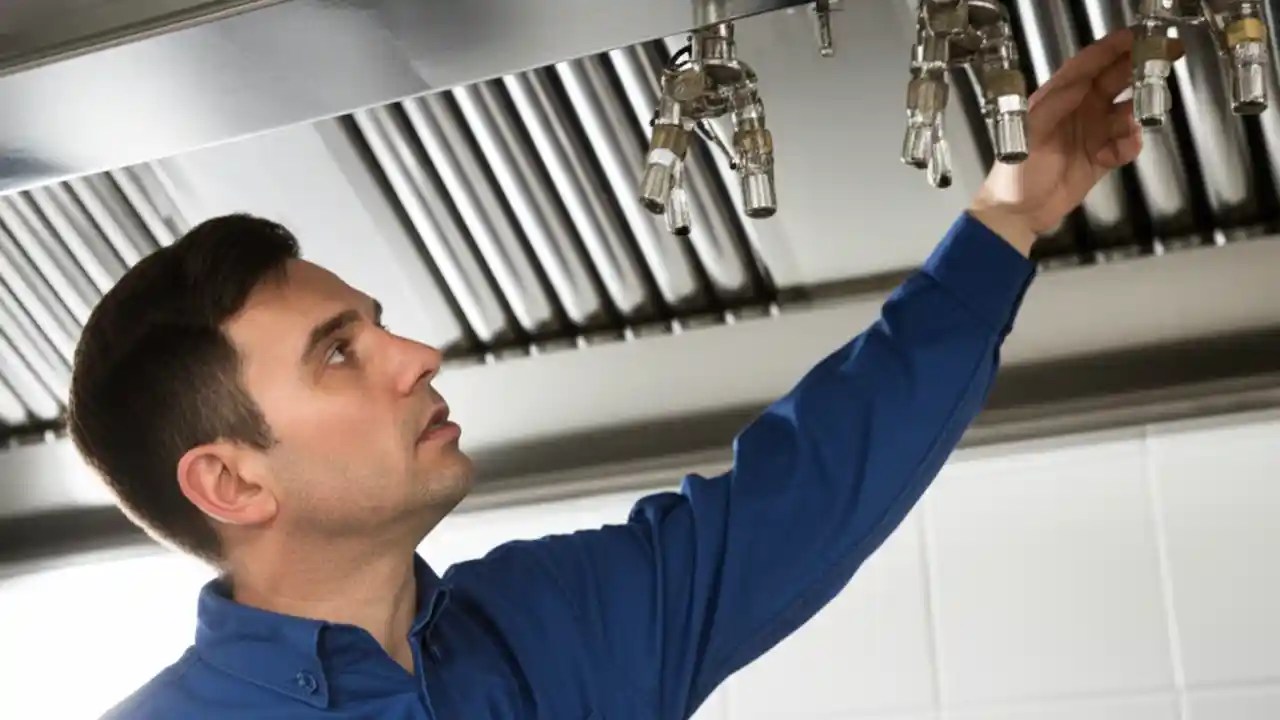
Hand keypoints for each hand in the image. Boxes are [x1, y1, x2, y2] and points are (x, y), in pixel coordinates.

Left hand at [970, 28, 1154, 256]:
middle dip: (1138, 70)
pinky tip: (1114, 155)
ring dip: (1136, 114)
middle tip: (1163, 61)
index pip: (1088, 64)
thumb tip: (1080, 81)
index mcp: (1056, 97)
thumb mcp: (1029, 133)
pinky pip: (1127, 143)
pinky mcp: (1102, 156)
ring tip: (1134, 122)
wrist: (1019, 213)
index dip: (1113, 48)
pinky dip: (1128, 146)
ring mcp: (1092, 132)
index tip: (1138, 36)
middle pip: (1115, 80)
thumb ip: (1054, 104)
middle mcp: (1078, 109)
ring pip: (1127, 111)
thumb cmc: (1015, 171)